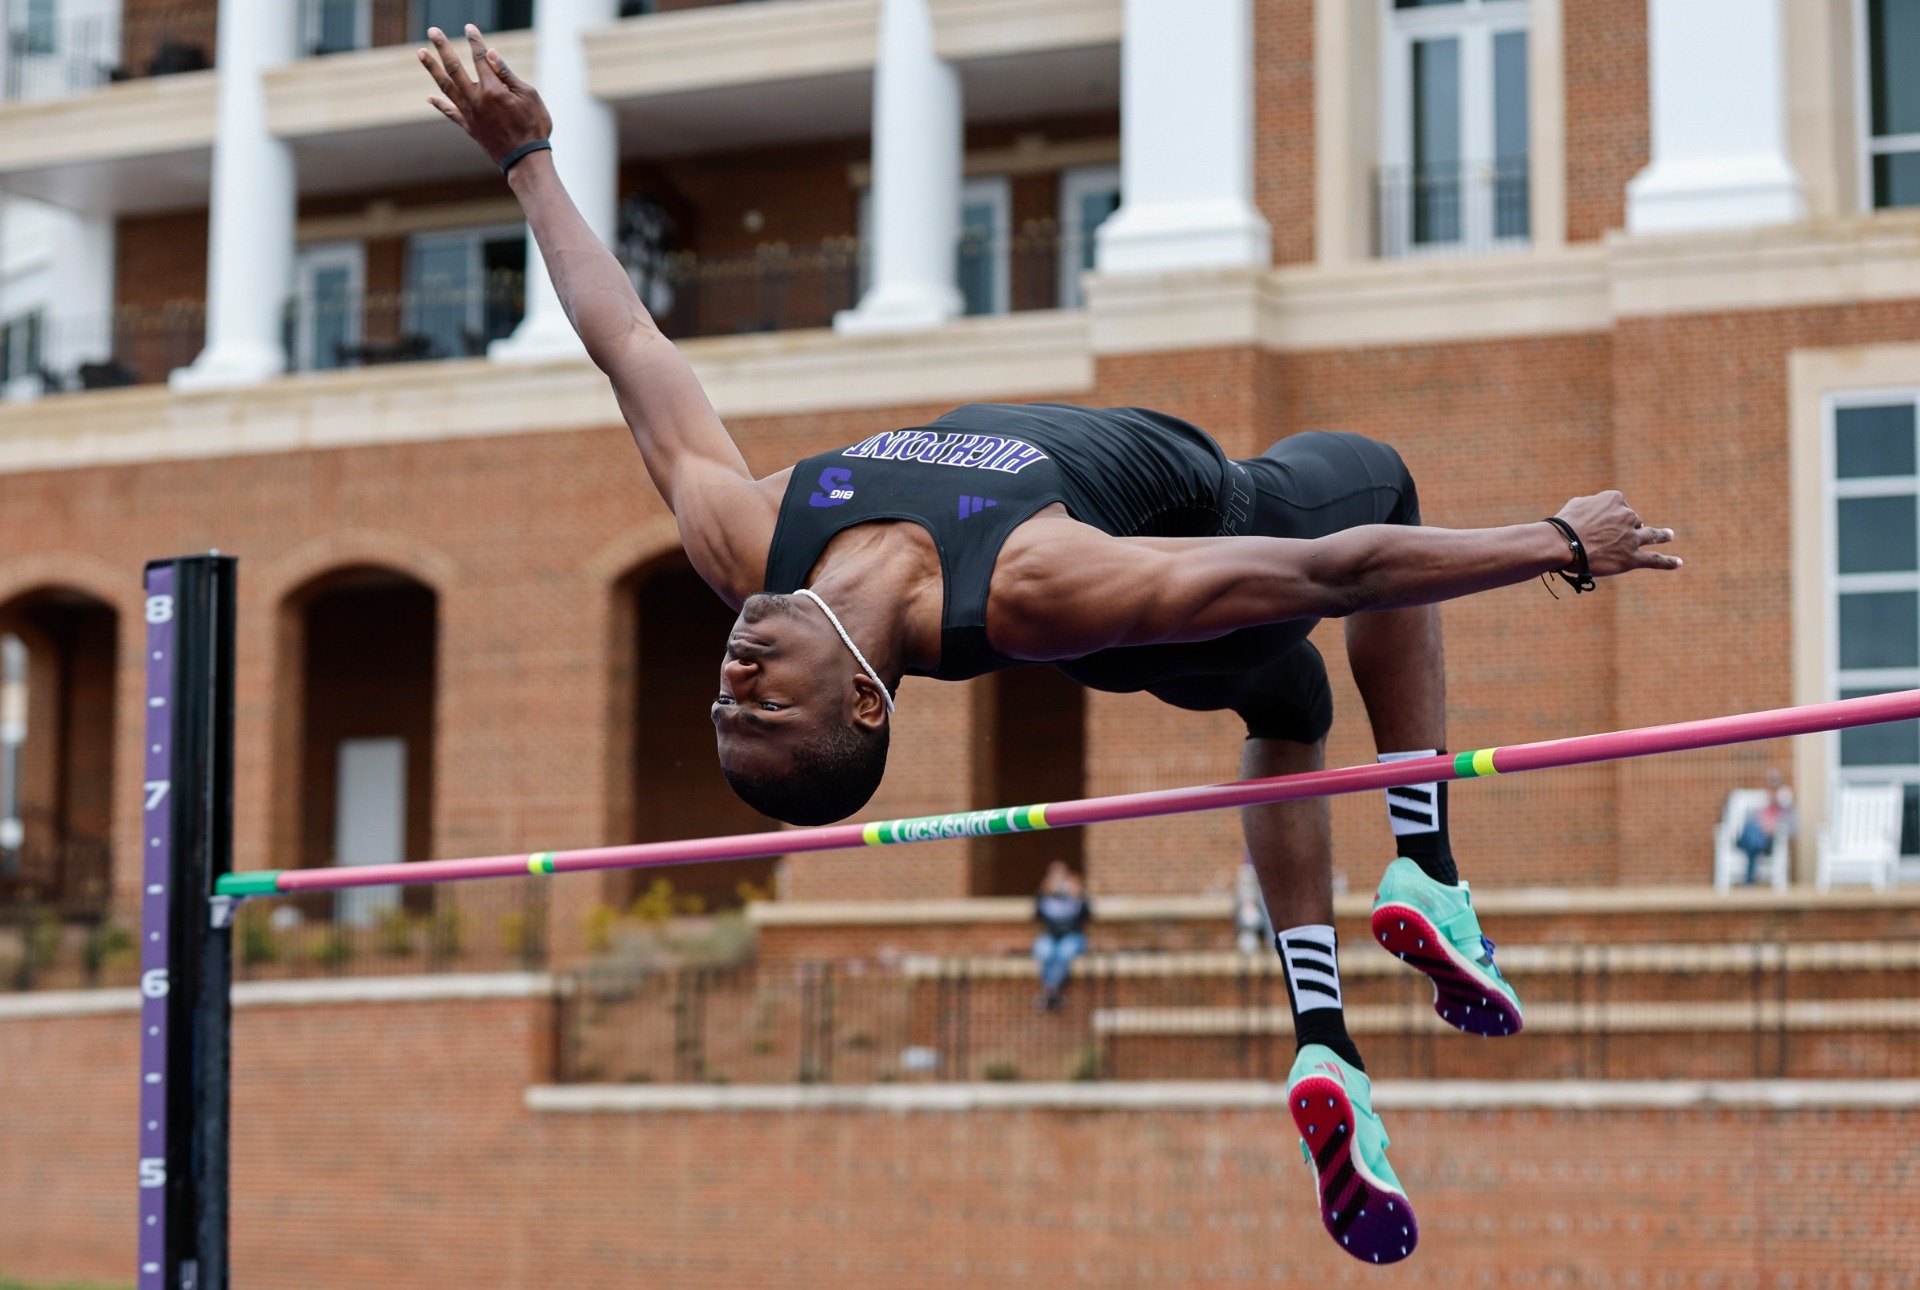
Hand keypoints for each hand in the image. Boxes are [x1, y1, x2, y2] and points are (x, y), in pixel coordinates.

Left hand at [418, 24, 551, 168]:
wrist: (525, 160)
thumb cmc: (534, 126)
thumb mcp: (529, 96)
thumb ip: (507, 75)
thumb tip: (490, 55)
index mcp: (493, 89)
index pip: (480, 58)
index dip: (475, 41)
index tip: (469, 28)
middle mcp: (476, 99)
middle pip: (455, 67)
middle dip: (443, 47)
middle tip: (433, 31)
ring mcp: (470, 114)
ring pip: (446, 86)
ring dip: (432, 68)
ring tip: (420, 53)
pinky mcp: (469, 128)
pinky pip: (450, 113)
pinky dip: (439, 104)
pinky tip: (429, 97)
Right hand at [1552, 491, 1680, 576]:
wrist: (1563, 544)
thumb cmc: (1565, 524)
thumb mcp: (1578, 505)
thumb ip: (1594, 506)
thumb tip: (1598, 513)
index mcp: (1616, 499)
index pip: (1620, 506)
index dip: (1609, 516)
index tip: (1598, 523)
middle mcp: (1628, 515)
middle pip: (1632, 521)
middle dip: (1622, 529)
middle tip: (1603, 540)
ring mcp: (1632, 537)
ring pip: (1652, 535)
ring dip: (1663, 535)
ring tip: (1669, 535)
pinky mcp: (1631, 558)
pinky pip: (1654, 560)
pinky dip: (1668, 562)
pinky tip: (1679, 563)